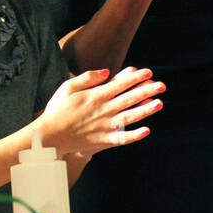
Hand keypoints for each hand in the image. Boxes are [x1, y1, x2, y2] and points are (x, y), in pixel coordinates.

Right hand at [39, 66, 164, 155]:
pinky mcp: (104, 140)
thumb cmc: (57, 111)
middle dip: (147, 90)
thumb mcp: (68, 87)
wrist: (50, 137)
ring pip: (130, 116)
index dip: (135, 77)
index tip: (148, 72)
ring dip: (146, 110)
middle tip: (162, 85)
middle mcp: (103, 110)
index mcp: (95, 96)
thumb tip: (107, 72)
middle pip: (129, 98)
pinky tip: (146, 130)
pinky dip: (135, 135)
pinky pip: (122, 138)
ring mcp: (105, 126)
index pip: (120, 84)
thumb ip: (87, 78)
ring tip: (160, 103)